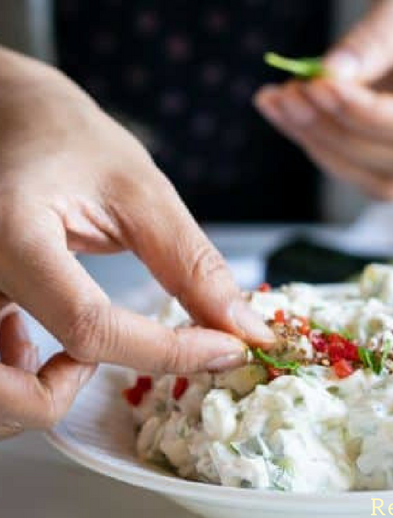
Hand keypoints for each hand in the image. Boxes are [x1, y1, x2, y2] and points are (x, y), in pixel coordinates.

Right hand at [0, 50, 272, 438]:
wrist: (10, 118)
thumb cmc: (69, 139)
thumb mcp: (138, 190)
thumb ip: (190, 264)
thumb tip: (243, 328)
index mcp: (11, 232)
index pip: (88, 326)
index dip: (167, 352)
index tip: (223, 350)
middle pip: (5, 392)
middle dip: (59, 399)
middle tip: (107, 365)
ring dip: (33, 396)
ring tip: (73, 353)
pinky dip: (15, 381)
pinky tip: (40, 342)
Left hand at [255, 0, 392, 200]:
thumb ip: (378, 34)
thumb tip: (329, 76)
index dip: (369, 114)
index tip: (317, 84)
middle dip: (339, 132)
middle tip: (287, 93)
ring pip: (386, 181)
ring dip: (326, 147)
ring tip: (280, 102)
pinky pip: (372, 169)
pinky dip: (327, 146)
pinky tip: (291, 113)